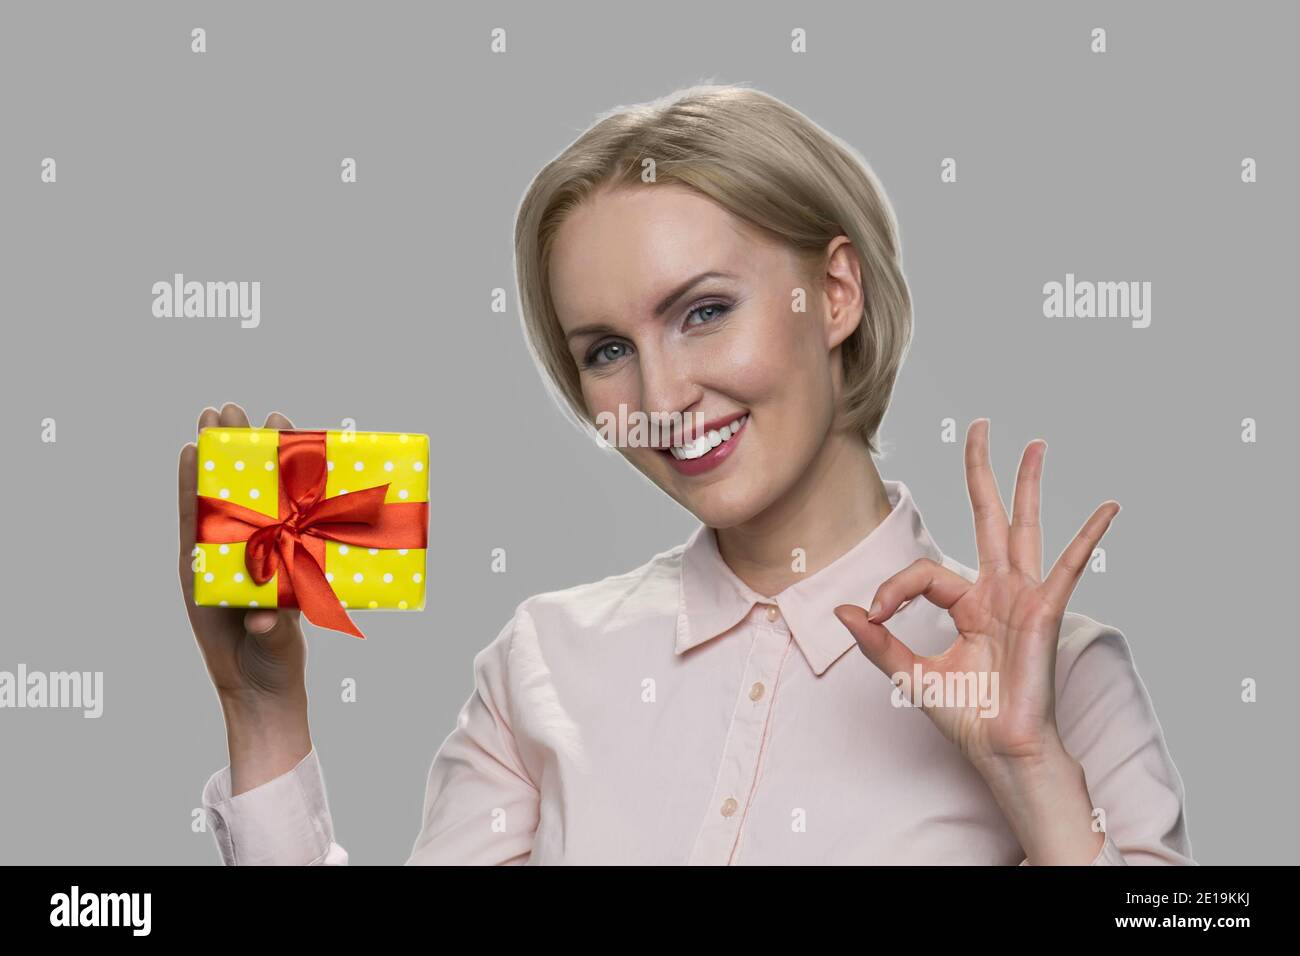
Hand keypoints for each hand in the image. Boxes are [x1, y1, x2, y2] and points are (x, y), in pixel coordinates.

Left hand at [178, 402, 307, 705]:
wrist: (267, 695)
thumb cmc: (259, 671)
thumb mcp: (265, 648)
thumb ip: (268, 629)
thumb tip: (268, 613)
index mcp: (206, 574)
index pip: (197, 514)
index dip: (194, 476)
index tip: (194, 440)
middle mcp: (223, 560)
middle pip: (223, 494)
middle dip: (226, 451)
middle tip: (230, 410)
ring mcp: (250, 560)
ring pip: (253, 502)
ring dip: (258, 462)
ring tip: (264, 423)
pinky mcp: (276, 566)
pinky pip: (281, 522)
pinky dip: (287, 494)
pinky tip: (298, 469)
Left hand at [834, 418, 1120, 784]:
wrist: (1000, 751)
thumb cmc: (967, 716)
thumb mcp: (909, 673)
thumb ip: (877, 640)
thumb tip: (841, 609)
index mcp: (968, 604)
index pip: (924, 571)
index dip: (893, 587)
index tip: (873, 615)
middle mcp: (998, 593)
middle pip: (988, 520)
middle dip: (982, 473)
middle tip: (980, 427)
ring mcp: (1024, 599)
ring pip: (1024, 530)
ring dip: (1028, 486)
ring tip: (1035, 445)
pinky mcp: (1044, 614)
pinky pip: (1067, 568)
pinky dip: (1086, 537)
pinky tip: (1106, 510)